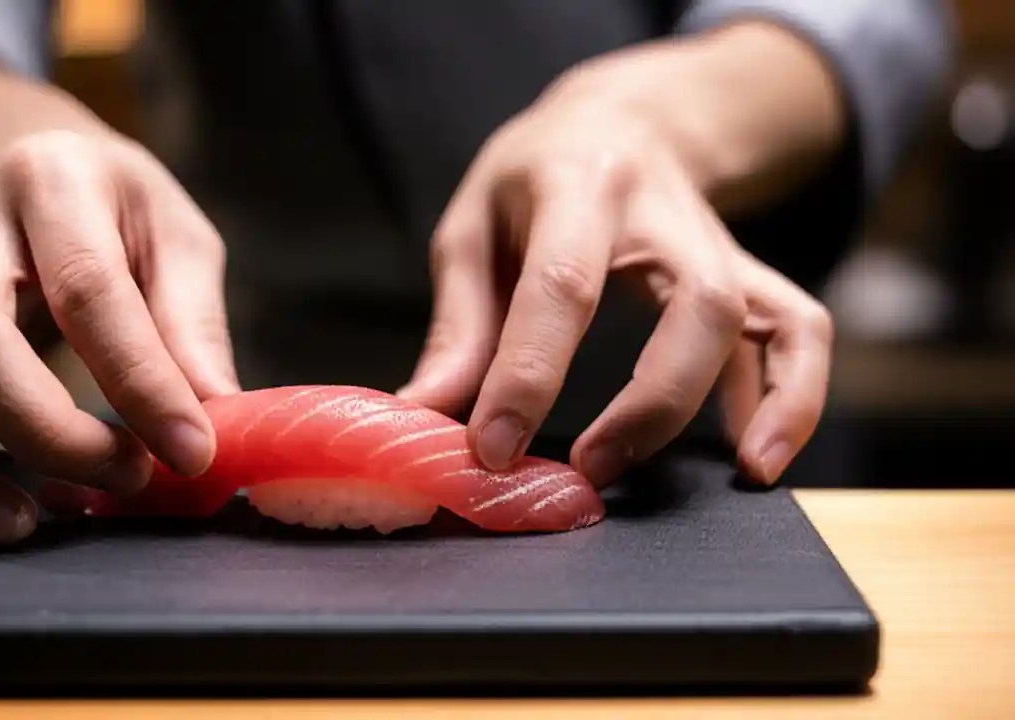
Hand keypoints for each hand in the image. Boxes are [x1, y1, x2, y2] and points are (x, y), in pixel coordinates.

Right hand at [0, 130, 238, 541]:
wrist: (42, 171)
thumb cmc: (121, 214)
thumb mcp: (178, 240)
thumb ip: (192, 321)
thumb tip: (213, 416)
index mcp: (50, 182)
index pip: (87, 291)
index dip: (141, 383)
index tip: (191, 452)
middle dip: (45, 431)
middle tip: (122, 479)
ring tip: (21, 523)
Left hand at [399, 35, 835, 487]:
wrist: (620, 119)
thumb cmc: (533, 177)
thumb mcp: (473, 226)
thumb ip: (458, 325)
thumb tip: (425, 416)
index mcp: (577, 186)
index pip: (562, 284)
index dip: (527, 375)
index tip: (492, 449)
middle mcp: (664, 212)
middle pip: (699, 303)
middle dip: (652, 402)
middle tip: (592, 470)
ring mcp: (717, 243)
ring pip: (766, 316)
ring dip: (760, 402)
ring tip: (731, 476)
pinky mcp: (747, 274)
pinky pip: (799, 330)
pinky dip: (796, 395)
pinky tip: (758, 457)